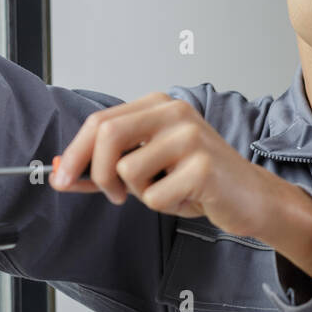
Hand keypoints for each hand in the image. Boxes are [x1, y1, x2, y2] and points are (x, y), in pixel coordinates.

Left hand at [49, 91, 275, 237]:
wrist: (250, 196)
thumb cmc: (199, 180)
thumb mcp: (149, 168)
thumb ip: (106, 167)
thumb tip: (61, 173)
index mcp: (159, 105)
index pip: (100, 121)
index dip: (74, 153)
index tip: (61, 178)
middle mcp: (175, 113)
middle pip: (107, 135)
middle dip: (95, 172)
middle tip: (110, 195)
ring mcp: (190, 137)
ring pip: (127, 171)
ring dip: (139, 193)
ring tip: (168, 191)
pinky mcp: (201, 166)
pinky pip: (153, 196)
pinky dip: (165, 206)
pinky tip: (188, 198)